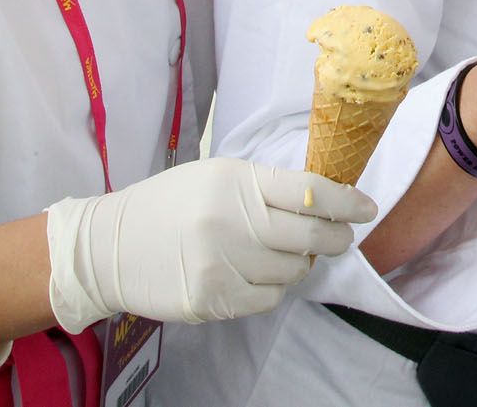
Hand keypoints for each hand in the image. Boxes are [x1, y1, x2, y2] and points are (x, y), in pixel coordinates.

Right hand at [45, 158, 376, 330]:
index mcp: (238, 181)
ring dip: (298, 263)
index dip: (346, 202)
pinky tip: (256, 274)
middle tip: (340, 237)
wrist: (111, 246)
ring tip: (280, 253)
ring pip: (293, 270)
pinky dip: (272, 289)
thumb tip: (321, 201)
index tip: (366, 208)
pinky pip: (269, 298)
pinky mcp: (214, 299)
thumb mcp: (216, 176)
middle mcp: (234, 221)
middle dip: (336, 237)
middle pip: (311, 234)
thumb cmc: (169, 204)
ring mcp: (224, 264)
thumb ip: (265, 187)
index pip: (310, 191)